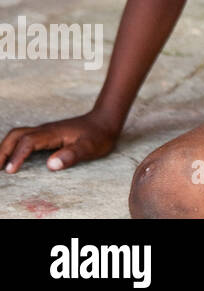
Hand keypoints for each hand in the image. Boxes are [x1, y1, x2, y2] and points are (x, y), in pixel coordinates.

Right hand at [1, 113, 119, 173]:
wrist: (106, 120)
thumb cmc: (99, 135)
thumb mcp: (90, 147)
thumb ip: (72, 155)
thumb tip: (51, 165)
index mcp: (53, 133)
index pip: (28, 142)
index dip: (17, 156)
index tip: (11, 171)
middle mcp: (46, 130)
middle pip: (16, 135)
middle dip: (3, 150)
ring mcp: (46, 130)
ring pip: (18, 134)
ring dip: (6, 147)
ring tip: (0, 164)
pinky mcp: (47, 134)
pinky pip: (24, 137)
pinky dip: (14, 146)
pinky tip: (14, 157)